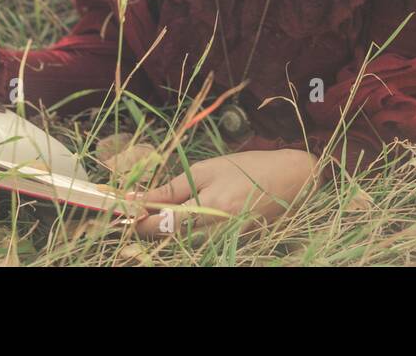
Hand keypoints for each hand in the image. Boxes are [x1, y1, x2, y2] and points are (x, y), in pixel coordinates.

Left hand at [129, 149, 320, 238]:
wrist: (292, 182)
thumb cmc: (249, 169)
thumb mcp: (208, 169)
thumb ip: (172, 188)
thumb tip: (139, 199)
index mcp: (210, 209)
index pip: (160, 225)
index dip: (137, 219)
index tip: (123, 209)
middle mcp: (216, 233)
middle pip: (167, 239)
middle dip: (149, 225)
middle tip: (137, 209)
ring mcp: (224, 243)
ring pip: (181, 243)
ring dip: (167, 228)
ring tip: (164, 209)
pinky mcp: (230, 246)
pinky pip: (198, 242)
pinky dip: (186, 230)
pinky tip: (187, 214)